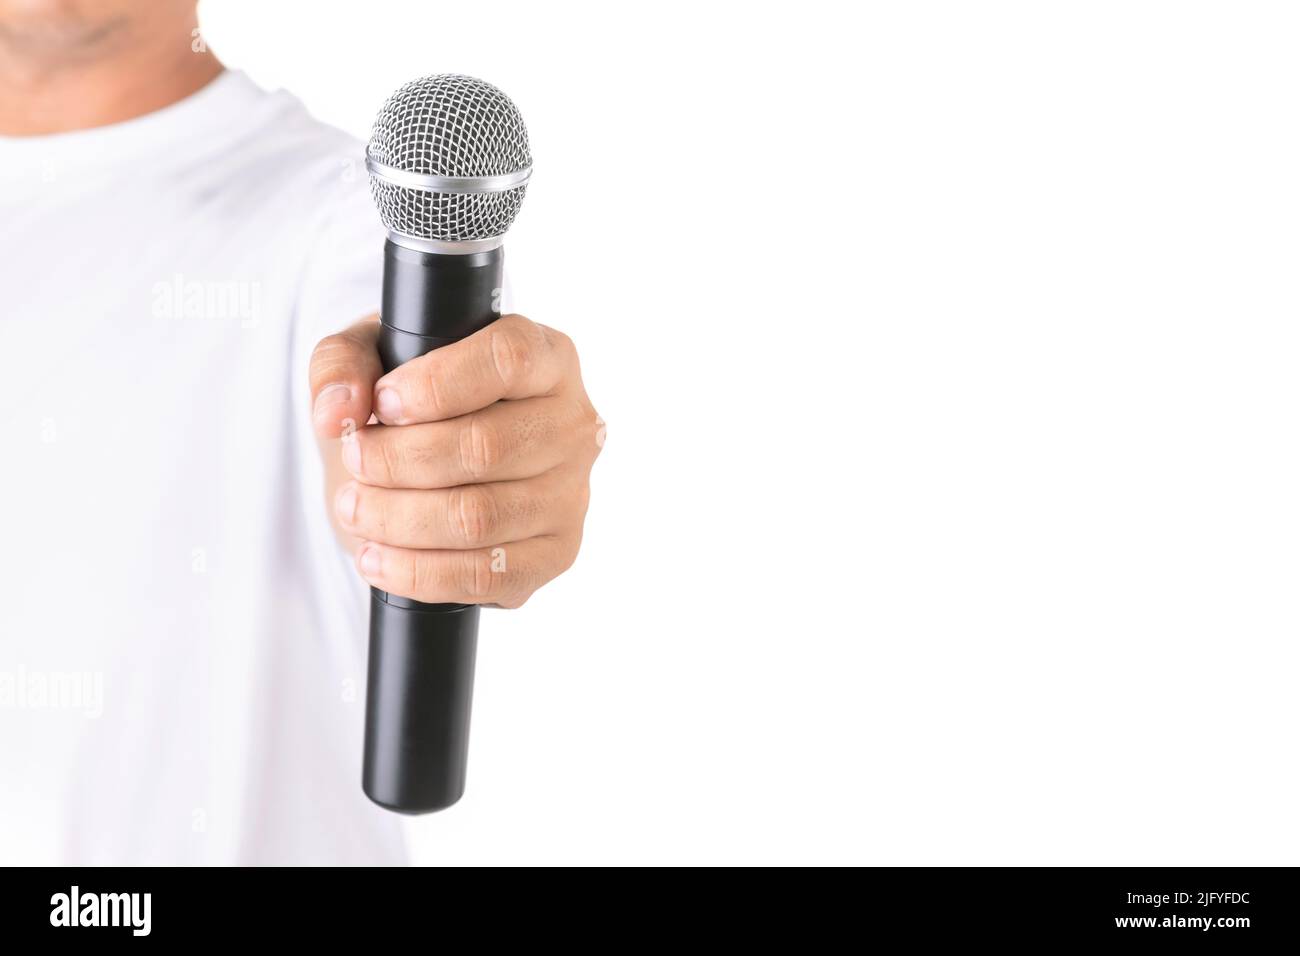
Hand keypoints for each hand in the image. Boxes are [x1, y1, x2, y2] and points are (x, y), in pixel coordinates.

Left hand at [309, 314, 601, 606]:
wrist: (437, 470)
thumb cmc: (414, 404)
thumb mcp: (371, 360)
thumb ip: (342, 362)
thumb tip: (338, 411)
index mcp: (548, 359)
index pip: (509, 360)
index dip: (437, 385)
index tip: (383, 404)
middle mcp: (572, 425)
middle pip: (486, 446)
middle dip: (398, 460)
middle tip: (354, 460)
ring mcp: (570, 495)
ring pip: (479, 517)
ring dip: (397, 519)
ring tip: (353, 508)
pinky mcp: (555, 554)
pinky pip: (486, 575)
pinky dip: (417, 572)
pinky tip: (377, 557)